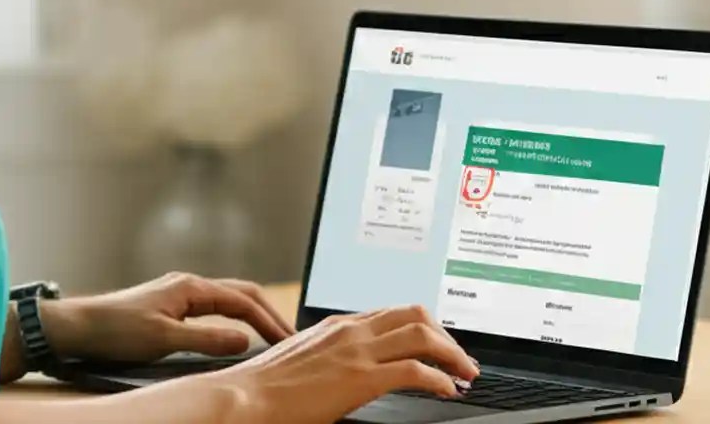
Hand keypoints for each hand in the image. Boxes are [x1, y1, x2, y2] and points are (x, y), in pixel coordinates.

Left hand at [38, 272, 294, 362]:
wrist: (77, 327)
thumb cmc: (115, 331)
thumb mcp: (164, 340)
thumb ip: (207, 340)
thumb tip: (245, 340)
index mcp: (191, 287)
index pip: (244, 300)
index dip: (270, 321)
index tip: (289, 341)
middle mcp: (188, 285)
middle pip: (242, 292)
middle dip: (269, 313)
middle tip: (291, 337)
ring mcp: (179, 293)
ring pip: (228, 298)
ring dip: (253, 314)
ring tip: (272, 335)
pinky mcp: (170, 305)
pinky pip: (214, 307)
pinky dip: (235, 318)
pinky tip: (237, 333)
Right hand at [206, 305, 480, 423]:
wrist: (245, 397)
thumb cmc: (265, 388)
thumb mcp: (304, 359)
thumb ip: (330, 357)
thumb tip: (346, 370)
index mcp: (338, 325)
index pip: (394, 313)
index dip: (425, 327)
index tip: (438, 345)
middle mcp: (351, 330)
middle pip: (416, 314)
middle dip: (446, 335)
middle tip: (460, 358)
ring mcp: (356, 351)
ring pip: (423, 335)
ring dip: (452, 354)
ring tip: (464, 373)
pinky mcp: (360, 378)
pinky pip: (415, 370)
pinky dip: (440, 379)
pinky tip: (447, 390)